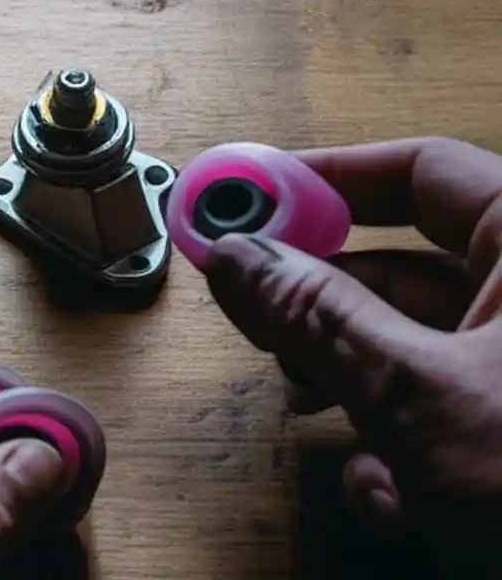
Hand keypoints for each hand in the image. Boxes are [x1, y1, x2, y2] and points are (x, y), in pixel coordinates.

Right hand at [200, 137, 501, 572]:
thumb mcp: (420, 398)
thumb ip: (318, 318)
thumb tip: (237, 255)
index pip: (422, 171)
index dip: (328, 177)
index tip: (246, 195)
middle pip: (400, 268)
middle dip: (321, 305)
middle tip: (252, 309)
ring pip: (406, 352)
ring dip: (348, 391)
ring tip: (311, 411)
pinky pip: (433, 415)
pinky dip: (395, 453)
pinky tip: (393, 500)